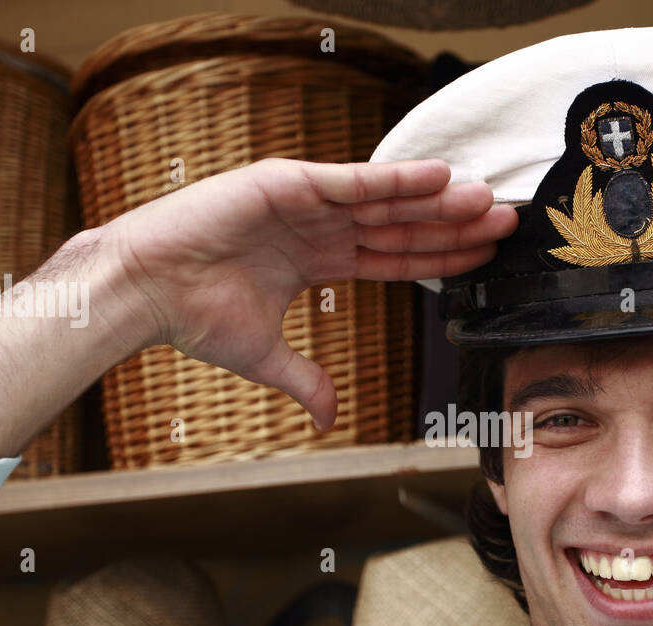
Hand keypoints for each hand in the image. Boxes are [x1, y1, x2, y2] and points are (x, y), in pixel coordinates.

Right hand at [99, 158, 517, 429]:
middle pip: (402, 225)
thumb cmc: (192, 315)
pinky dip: (395, 178)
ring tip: (487, 200)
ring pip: (386, 200)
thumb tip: (330, 419)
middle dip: (455, 225)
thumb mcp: (265, 356)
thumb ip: (306, 382)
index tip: (484, 257)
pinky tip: (439, 179)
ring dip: (438, 199)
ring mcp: (305, 202)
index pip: (394, 257)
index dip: (441, 257)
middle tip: (506, 222)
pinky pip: (353, 181)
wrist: (145, 292)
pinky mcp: (287, 184)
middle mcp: (318, 226)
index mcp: (317, 259)